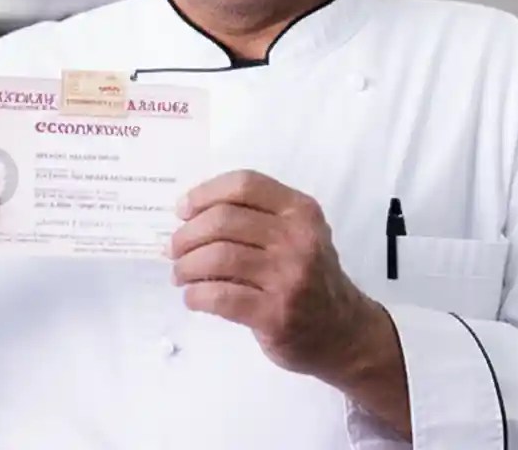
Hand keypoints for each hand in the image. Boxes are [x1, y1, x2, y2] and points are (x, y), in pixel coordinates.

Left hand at [169, 170, 384, 382]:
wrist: (344, 332)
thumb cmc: (310, 278)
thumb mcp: (297, 235)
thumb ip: (256, 218)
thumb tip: (190, 217)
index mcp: (300, 211)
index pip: (244, 185)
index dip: (205, 194)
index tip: (183, 210)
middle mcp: (298, 239)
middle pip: (224, 220)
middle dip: (187, 234)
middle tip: (174, 249)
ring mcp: (288, 277)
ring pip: (217, 258)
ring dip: (186, 266)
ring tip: (180, 274)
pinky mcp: (275, 314)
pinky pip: (220, 297)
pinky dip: (196, 295)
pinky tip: (193, 297)